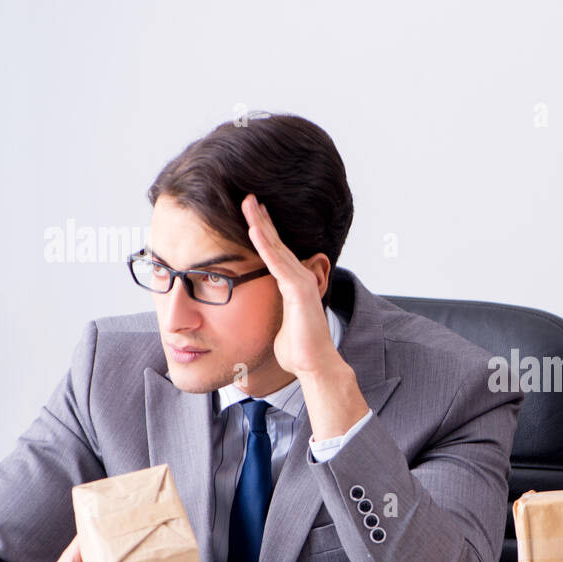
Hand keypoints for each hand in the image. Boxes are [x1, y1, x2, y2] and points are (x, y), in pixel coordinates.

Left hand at [241, 193, 338, 379]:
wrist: (314, 364)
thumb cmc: (298, 350)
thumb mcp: (278, 324)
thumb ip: (272, 313)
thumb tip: (257, 317)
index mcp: (293, 285)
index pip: (276, 252)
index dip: (264, 232)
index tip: (252, 214)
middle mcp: (299, 278)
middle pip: (276, 242)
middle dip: (261, 219)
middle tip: (248, 197)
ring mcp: (301, 282)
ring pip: (276, 247)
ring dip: (261, 224)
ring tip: (249, 202)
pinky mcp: (298, 289)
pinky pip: (276, 262)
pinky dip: (264, 244)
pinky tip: (253, 229)